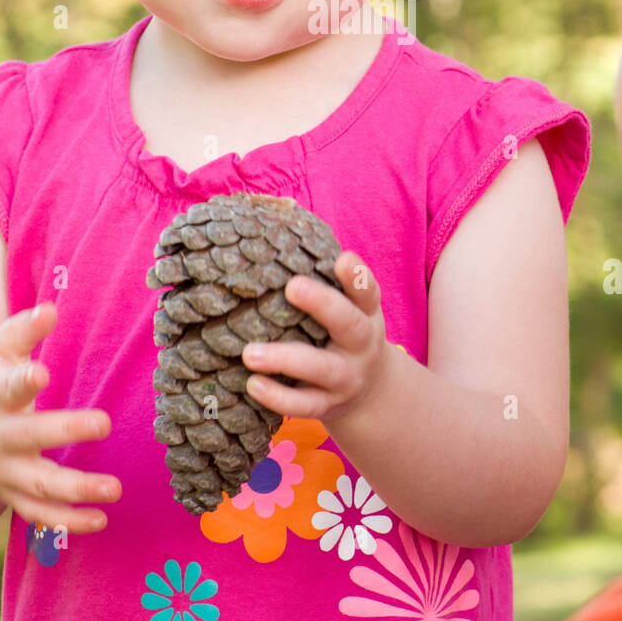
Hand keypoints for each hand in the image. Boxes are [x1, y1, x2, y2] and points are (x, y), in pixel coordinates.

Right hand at [0, 302, 120, 534]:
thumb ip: (24, 329)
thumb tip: (51, 308)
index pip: (8, 388)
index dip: (24, 380)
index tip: (42, 372)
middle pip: (30, 438)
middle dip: (65, 431)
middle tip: (103, 422)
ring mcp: (3, 472)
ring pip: (39, 487)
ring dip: (77, 490)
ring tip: (114, 489)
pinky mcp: (12, 496)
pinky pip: (39, 516)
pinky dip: (68, 523)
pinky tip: (100, 520)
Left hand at [241, 250, 390, 425]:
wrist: (371, 393)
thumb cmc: (343, 332)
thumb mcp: (349, 306)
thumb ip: (323, 275)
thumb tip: (281, 215)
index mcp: (366, 313)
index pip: (367, 291)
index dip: (357, 276)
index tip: (341, 258)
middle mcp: (361, 344)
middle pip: (350, 324)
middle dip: (323, 305)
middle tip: (292, 286)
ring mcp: (346, 378)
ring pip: (323, 369)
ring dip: (286, 359)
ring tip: (250, 353)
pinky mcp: (328, 405)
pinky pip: (305, 405)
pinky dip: (279, 397)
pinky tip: (253, 384)